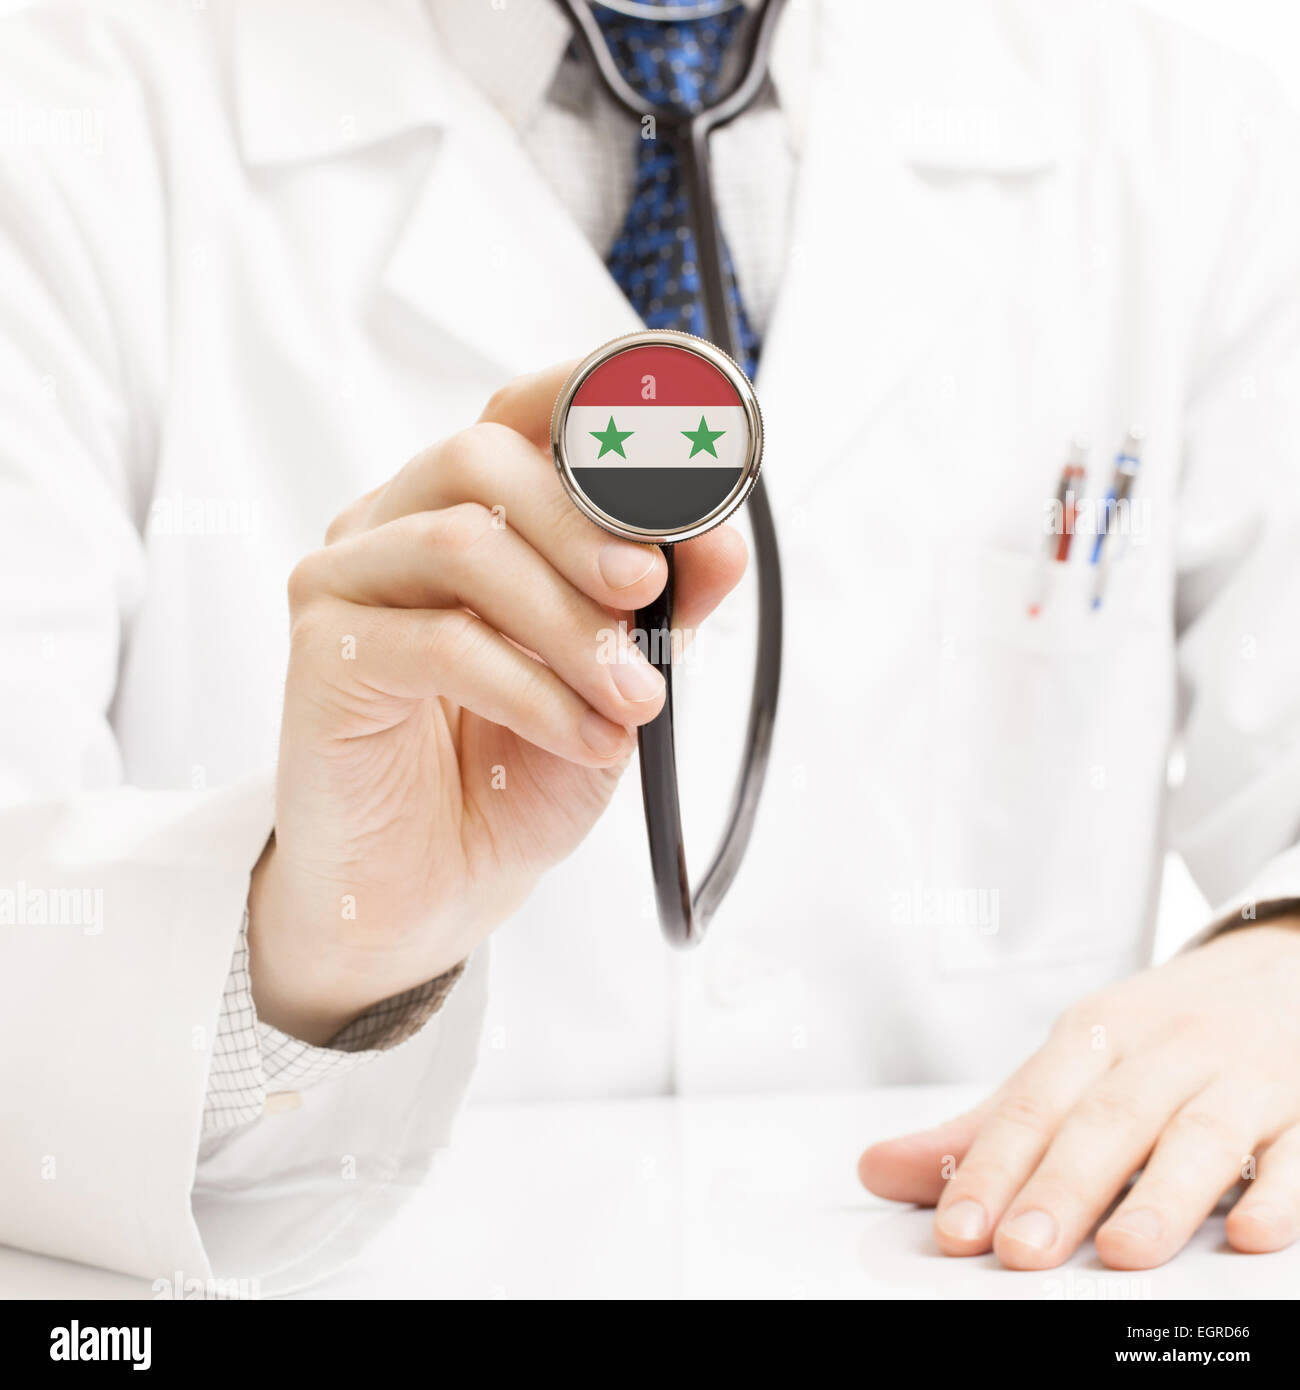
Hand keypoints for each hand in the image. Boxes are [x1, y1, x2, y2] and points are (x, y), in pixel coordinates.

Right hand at [249, 362, 745, 1042]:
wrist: (432, 888)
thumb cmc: (511, 773)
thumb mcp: (617, 683)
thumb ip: (665, 608)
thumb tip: (722, 539)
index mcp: (467, 510)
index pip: (519, 414)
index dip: (592, 402)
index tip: (678, 444)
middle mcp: (396, 526)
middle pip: (482, 459)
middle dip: (585, 524)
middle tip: (650, 593)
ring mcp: (347, 583)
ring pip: (462, 545)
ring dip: (571, 626)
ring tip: (633, 700)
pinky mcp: (323, 654)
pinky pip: (439, 643)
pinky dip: (532, 690)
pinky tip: (583, 737)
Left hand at [859, 920, 1299, 1267]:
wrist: (1280, 963)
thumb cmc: (1162, 1030)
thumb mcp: (1074, 1060)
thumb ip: (985, 1127)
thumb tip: (879, 1170)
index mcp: (1097, 1035)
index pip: (1033, 1103)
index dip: (991, 1165)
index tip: (955, 1227)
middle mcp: (1165, 1050)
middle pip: (1108, 1119)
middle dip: (1062, 1187)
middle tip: (1020, 1250)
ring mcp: (1242, 1076)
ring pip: (1201, 1134)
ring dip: (1162, 1194)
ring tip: (1121, 1252)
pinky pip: (1298, 1150)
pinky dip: (1278, 1191)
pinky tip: (1251, 1233)